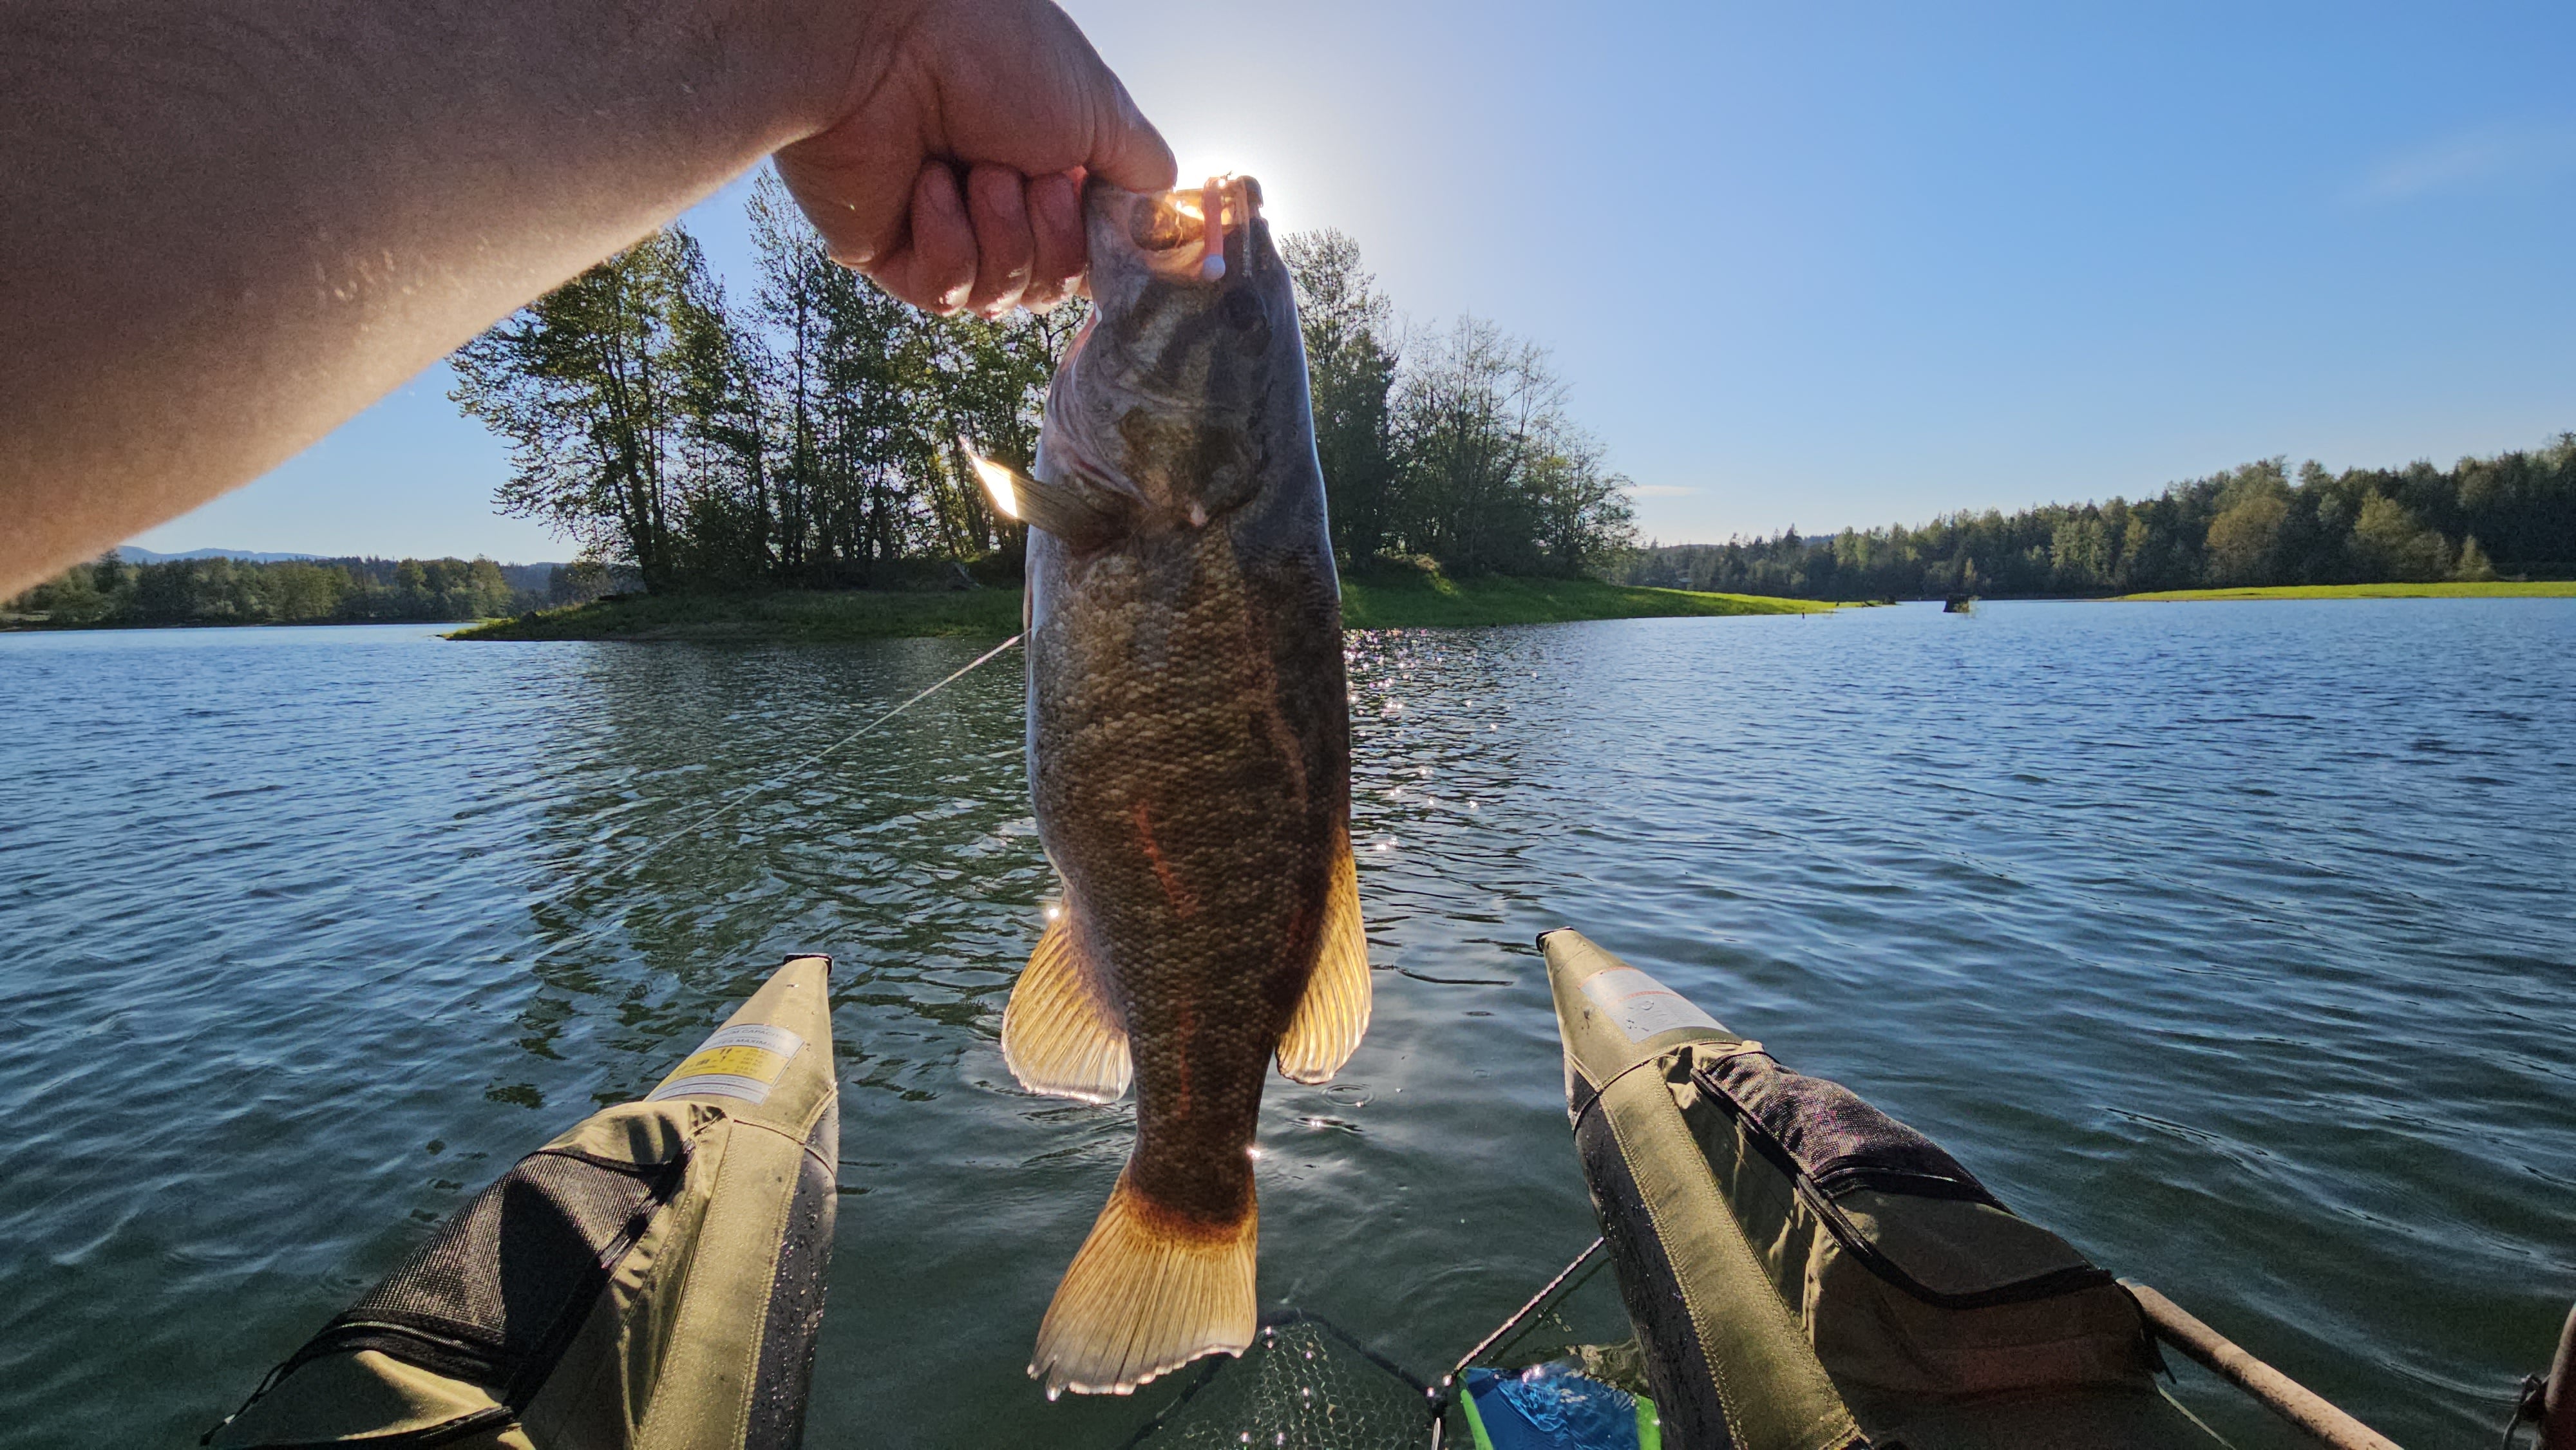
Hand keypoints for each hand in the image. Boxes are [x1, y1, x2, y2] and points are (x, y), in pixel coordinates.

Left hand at [773, 0, 1174, 314]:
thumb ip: (1143, 176)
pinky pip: (946, 292)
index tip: (1108, 221)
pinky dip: (949, 239)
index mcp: (1048, 167)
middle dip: (1055, 237)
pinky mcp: (891, 255)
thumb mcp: (1103, 110)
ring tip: (978, 172)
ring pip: (1003, 296)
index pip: (1093, 250)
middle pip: (1055, 285)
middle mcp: (998, 203)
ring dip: (1003, 233)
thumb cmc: (994, 56)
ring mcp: (944, 231)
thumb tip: (1160, 223)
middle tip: (1034, 179)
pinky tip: (929, 184)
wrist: (886, 43)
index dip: (1104, 249)